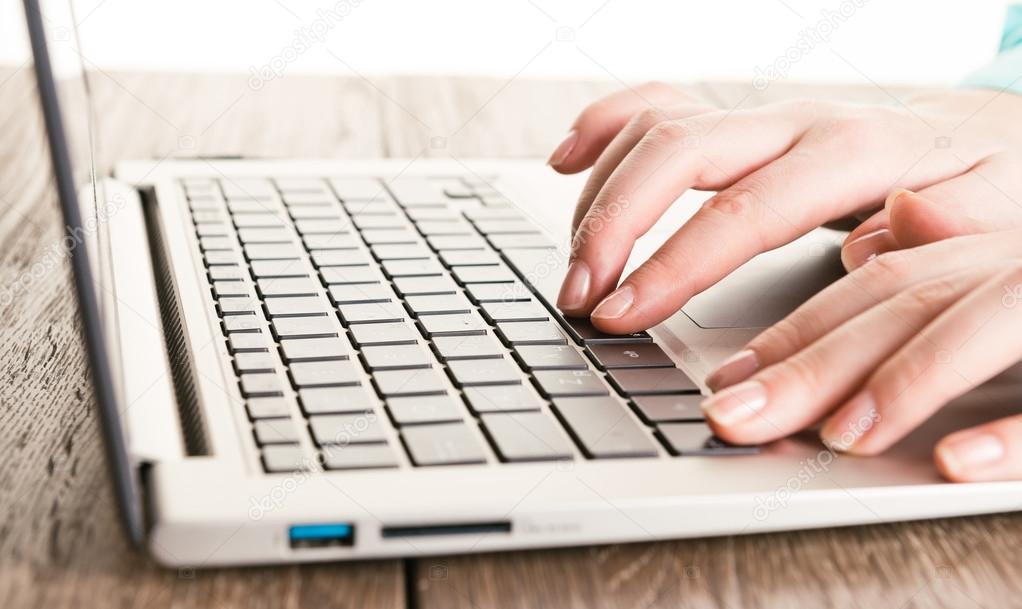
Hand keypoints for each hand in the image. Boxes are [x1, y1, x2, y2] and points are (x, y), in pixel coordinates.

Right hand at [550, 82, 1021, 332]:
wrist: (990, 132)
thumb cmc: (994, 182)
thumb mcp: (1006, 210)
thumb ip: (954, 222)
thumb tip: (877, 237)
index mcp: (856, 150)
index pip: (744, 210)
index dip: (673, 264)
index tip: (622, 314)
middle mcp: (796, 121)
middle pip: (678, 150)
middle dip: (614, 225)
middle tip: (579, 294)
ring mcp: (762, 116)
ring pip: (657, 125)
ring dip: (600, 192)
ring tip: (574, 261)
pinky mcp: (742, 122)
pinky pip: (659, 105)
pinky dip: (604, 128)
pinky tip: (567, 160)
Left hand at [702, 190, 1021, 481]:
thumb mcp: (1016, 255)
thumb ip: (954, 247)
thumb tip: (888, 220)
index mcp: (985, 243)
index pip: (875, 281)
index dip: (795, 330)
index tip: (723, 381)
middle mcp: (1013, 256)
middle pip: (900, 301)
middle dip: (810, 363)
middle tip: (728, 417)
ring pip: (974, 324)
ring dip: (899, 383)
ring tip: (834, 436)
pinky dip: (1012, 433)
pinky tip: (955, 463)